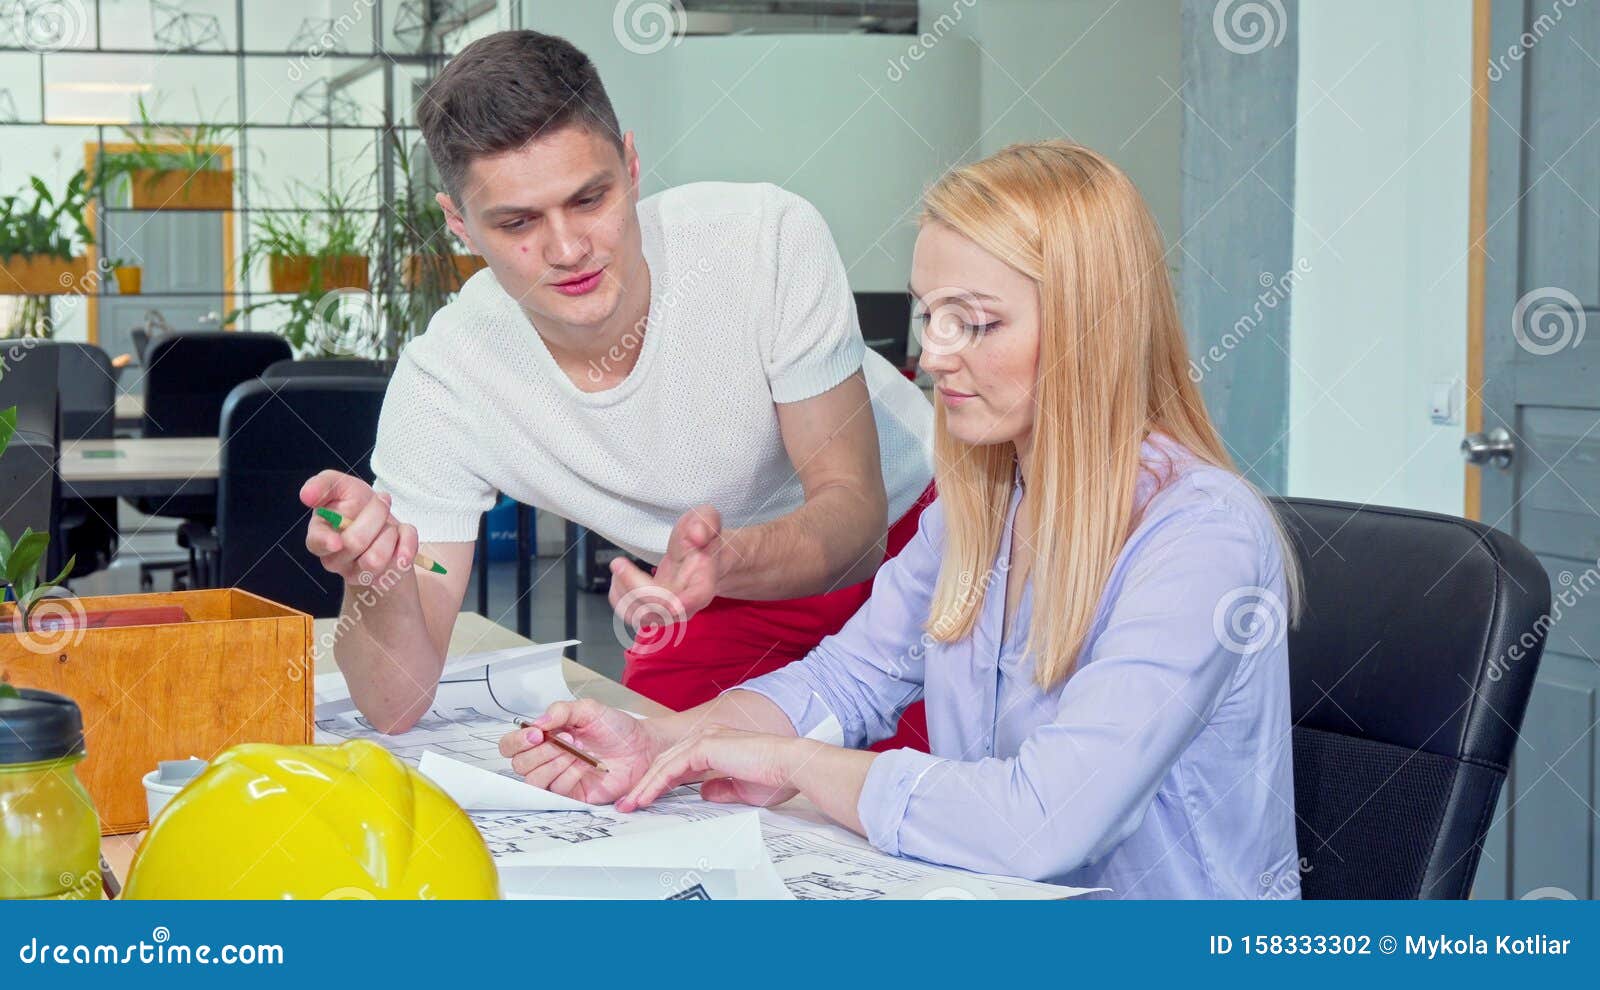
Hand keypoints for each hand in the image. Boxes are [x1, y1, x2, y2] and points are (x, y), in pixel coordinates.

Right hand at [300, 470, 418, 586]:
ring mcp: (358, 573)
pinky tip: (400, 537)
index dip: (326, 543)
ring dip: (389, 532)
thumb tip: (306, 494)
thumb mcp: (341, 486)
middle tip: (382, 502)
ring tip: (386, 525)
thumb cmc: (356, 504)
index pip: (316, 543)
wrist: (382, 521)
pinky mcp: (382, 578)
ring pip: (377, 558)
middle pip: (355, 542)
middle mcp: (334, 559)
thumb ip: (323, 485)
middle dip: (376, 514)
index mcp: (320, 534)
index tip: (337, 541)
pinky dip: (407, 541)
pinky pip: (401, 560)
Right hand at [498, 698, 667, 805]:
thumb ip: (560, 711)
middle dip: (541, 752)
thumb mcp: (589, 709)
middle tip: (567, 740)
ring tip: (579, 753)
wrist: (642, 746)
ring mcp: (558, 778)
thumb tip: (537, 723)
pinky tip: (586, 766)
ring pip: (535, 781)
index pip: (511, 745)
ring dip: (556, 765)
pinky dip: (569, 778)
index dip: (517, 742)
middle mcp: (547, 758)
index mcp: (545, 736)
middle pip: (520, 765)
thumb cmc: (616, 727)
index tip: (536, 734)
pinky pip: (556, 792)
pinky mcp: (572, 795)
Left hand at [608, 505, 722, 631]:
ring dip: (623, 593)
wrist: (700, 556)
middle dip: (635, 587)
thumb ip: (705, 523)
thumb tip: (697, 535)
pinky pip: (630, 614)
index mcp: (704, 580)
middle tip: (618, 563)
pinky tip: (619, 575)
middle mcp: (687, 601)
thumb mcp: (707, 519)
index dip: (688, 602)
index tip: (674, 605)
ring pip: (642, 616)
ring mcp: (668, 609)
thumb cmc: (702, 539)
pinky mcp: (653, 610)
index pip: (699, 596)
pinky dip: (618, 596)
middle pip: (662, 609)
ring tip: (619, 565)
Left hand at [616, 726, 807, 812]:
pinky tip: (645, 797)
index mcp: (716, 745)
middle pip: (665, 762)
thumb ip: (721, 789)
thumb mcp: (742, 790)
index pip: (678, 764)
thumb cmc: (775, 777)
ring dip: (644, 786)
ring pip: (664, 764)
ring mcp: (704, 739)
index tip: (646, 801)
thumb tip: (705, 793)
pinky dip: (655, 783)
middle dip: (644, 784)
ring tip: (630, 805)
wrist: (791, 767)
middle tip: (628, 804)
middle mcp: (707, 737)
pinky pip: (671, 767)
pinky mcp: (705, 746)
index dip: (659, 783)